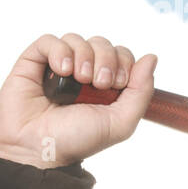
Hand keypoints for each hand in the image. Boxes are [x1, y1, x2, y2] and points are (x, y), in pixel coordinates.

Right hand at [0, 33, 156, 168]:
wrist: (40, 149)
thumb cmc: (77, 140)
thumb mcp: (121, 121)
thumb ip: (141, 91)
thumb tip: (151, 57)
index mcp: (106, 84)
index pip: (122, 54)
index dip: (124, 62)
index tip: (117, 85)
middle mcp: (84, 72)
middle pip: (102, 44)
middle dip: (106, 59)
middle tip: (99, 83)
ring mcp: (59, 66)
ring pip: (77, 39)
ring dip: (84, 55)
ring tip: (79, 79)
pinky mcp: (35, 62)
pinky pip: (50, 41)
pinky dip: (59, 50)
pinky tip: (62, 70)